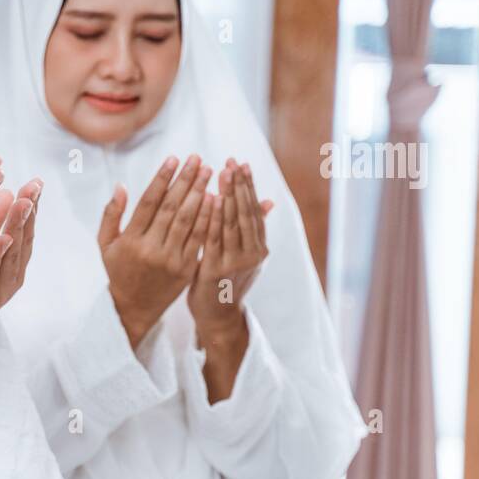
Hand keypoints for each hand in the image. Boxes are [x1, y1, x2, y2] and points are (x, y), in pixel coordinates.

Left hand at [0, 177, 40, 374]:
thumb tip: (5, 191)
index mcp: (5, 261)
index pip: (22, 229)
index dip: (30, 206)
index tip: (36, 182)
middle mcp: (7, 276)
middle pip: (22, 240)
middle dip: (28, 213)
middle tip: (33, 188)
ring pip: (11, 256)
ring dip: (17, 229)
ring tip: (23, 205)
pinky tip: (3, 239)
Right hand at [98, 155, 214, 347]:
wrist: (134, 307)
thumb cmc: (119, 270)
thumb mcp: (106, 244)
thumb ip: (111, 214)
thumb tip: (121, 186)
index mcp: (130, 240)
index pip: (149, 202)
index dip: (162, 178)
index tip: (173, 159)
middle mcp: (150, 249)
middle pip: (172, 207)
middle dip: (186, 180)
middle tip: (198, 160)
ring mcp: (170, 260)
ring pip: (188, 221)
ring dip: (200, 194)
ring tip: (209, 173)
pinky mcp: (185, 269)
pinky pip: (199, 239)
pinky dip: (207, 218)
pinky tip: (214, 200)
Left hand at [186, 159, 272, 342]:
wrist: (218, 317)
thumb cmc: (227, 283)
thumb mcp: (244, 255)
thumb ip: (253, 229)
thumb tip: (268, 201)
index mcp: (259, 248)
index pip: (255, 211)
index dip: (249, 186)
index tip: (242, 163)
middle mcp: (252, 254)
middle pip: (245, 213)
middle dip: (239, 185)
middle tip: (232, 161)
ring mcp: (235, 263)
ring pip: (232, 223)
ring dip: (228, 196)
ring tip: (222, 173)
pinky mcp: (217, 271)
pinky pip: (214, 238)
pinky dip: (213, 217)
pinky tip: (210, 199)